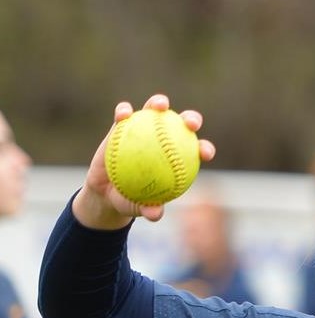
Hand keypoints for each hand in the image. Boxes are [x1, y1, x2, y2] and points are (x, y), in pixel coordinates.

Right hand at [71, 94, 215, 229]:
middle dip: (191, 119)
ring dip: (158, 104)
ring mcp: (143, 130)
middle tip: (191, 123)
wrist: (106, 193)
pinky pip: (123, 116)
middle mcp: (163, 140)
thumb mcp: (139, 208)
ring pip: (154, 112)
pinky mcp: (122, 126)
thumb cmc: (131, 200)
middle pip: (182, 125)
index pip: (196, 152)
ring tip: (160, 104)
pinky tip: (123, 113)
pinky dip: (124, 112)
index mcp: (176, 160)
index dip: (205, 149)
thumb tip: (155, 214)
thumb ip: (149, 209)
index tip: (205, 153)